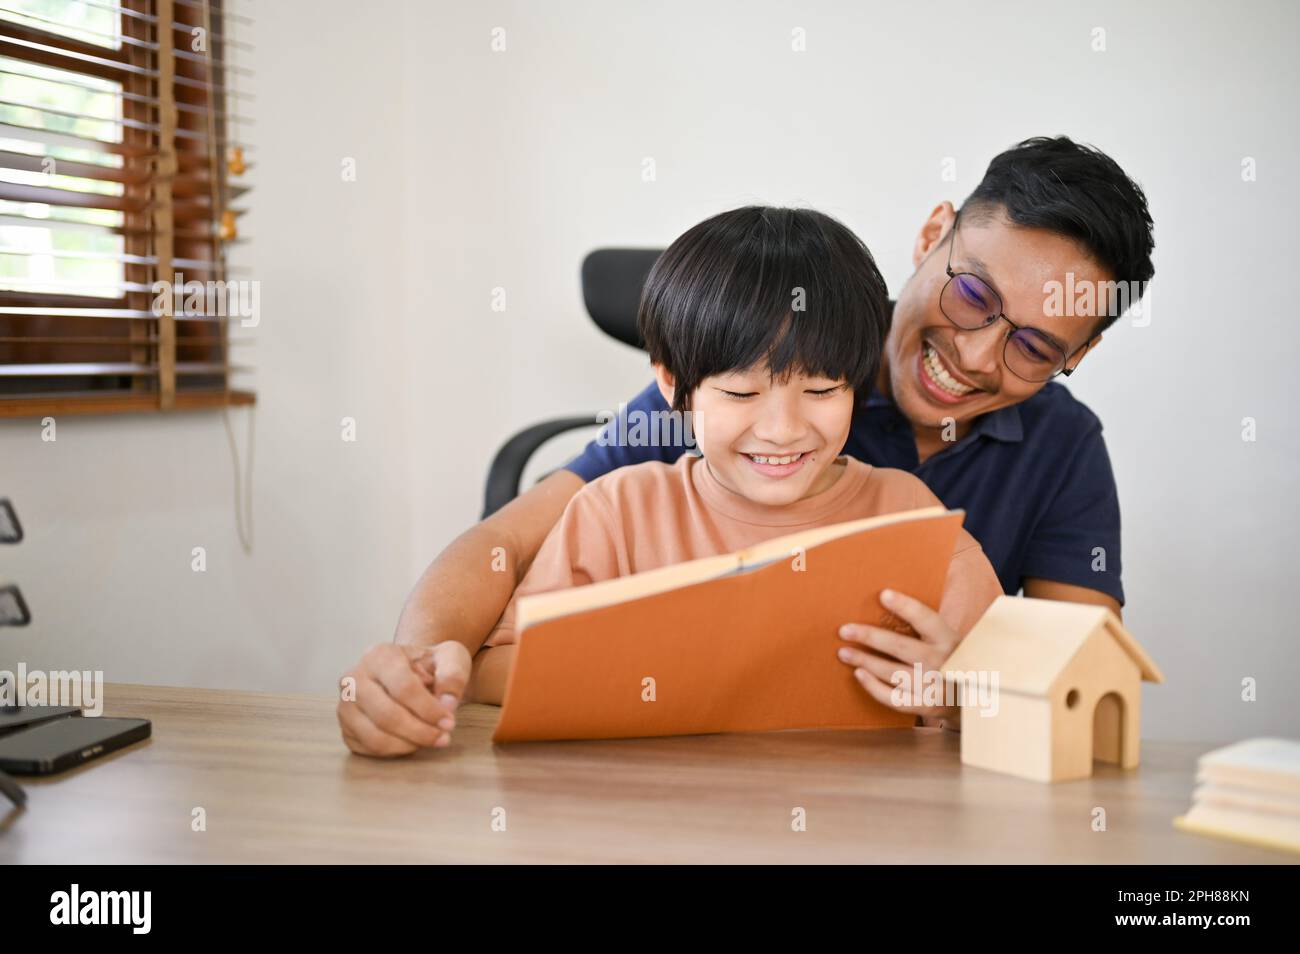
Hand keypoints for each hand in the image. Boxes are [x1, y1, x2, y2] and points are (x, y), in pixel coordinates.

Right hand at [337, 641, 470, 756]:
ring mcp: (345, 704)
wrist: (411, 672)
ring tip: (431, 740)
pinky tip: (413, 741)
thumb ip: (453, 676)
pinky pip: (368, 749)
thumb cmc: (431, 665)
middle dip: (420, 732)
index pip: (403, 687)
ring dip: (409, 744)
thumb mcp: (451, 658)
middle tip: (444, 737)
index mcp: (379, 655)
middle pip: (386, 715)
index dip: (428, 709)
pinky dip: (395, 751)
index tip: (449, 722)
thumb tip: (447, 704)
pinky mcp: (345, 727)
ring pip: (374, 736)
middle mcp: (354, 678)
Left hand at [836, 589, 961, 729]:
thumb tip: (884, 601)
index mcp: (948, 638)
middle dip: (869, 637)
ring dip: (864, 661)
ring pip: (892, 672)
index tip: (883, 594)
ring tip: (844, 652)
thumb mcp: (947, 639)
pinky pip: (894, 698)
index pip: (926, 618)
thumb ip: (924, 627)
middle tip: (844, 630)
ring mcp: (934, 686)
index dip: (905, 606)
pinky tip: (859, 675)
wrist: (977, 698)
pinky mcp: (926, 705)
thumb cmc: (951, 658)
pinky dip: (873, 687)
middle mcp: (942, 661)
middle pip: (900, 646)